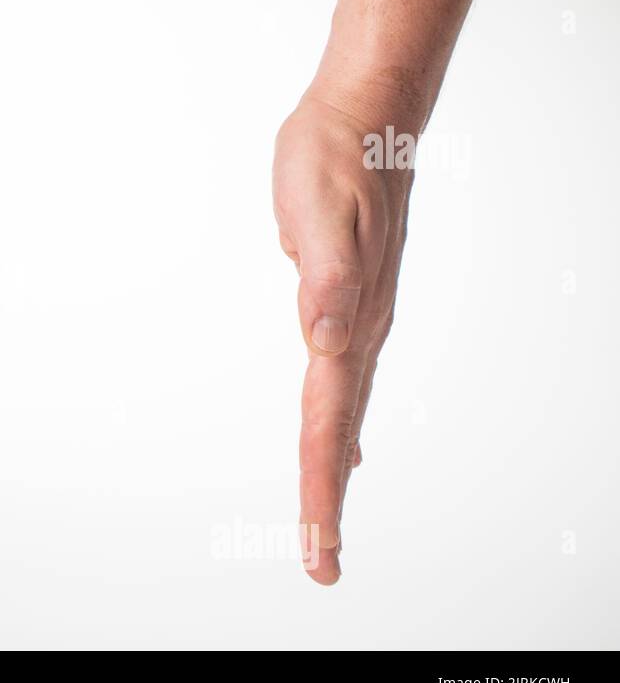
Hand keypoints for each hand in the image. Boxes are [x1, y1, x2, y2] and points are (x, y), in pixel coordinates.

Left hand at [273, 95, 411, 584]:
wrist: (365, 115)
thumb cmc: (333, 158)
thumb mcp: (318, 212)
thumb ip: (320, 279)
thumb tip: (321, 339)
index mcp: (347, 322)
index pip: (328, 422)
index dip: (321, 487)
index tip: (317, 545)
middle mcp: (359, 331)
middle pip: (339, 433)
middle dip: (327, 501)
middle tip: (322, 566)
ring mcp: (359, 320)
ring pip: (345, 415)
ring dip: (334, 472)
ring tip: (327, 523)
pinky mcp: (351, 303)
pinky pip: (346, 385)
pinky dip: (342, 428)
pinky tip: (348, 446)